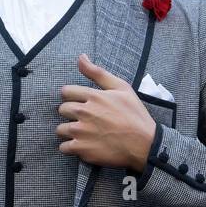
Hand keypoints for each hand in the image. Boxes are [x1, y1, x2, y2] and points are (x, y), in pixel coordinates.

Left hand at [57, 54, 156, 171]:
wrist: (144, 143)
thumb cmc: (135, 115)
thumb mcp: (121, 88)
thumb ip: (98, 72)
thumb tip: (81, 57)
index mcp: (93, 96)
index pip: (66, 92)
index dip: (72, 97)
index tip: (80, 103)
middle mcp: (84, 112)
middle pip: (62, 110)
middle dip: (70, 113)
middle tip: (84, 119)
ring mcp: (81, 132)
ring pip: (60, 129)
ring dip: (69, 131)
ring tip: (83, 133)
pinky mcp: (81, 149)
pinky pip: (64, 147)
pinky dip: (70, 147)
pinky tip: (82, 145)